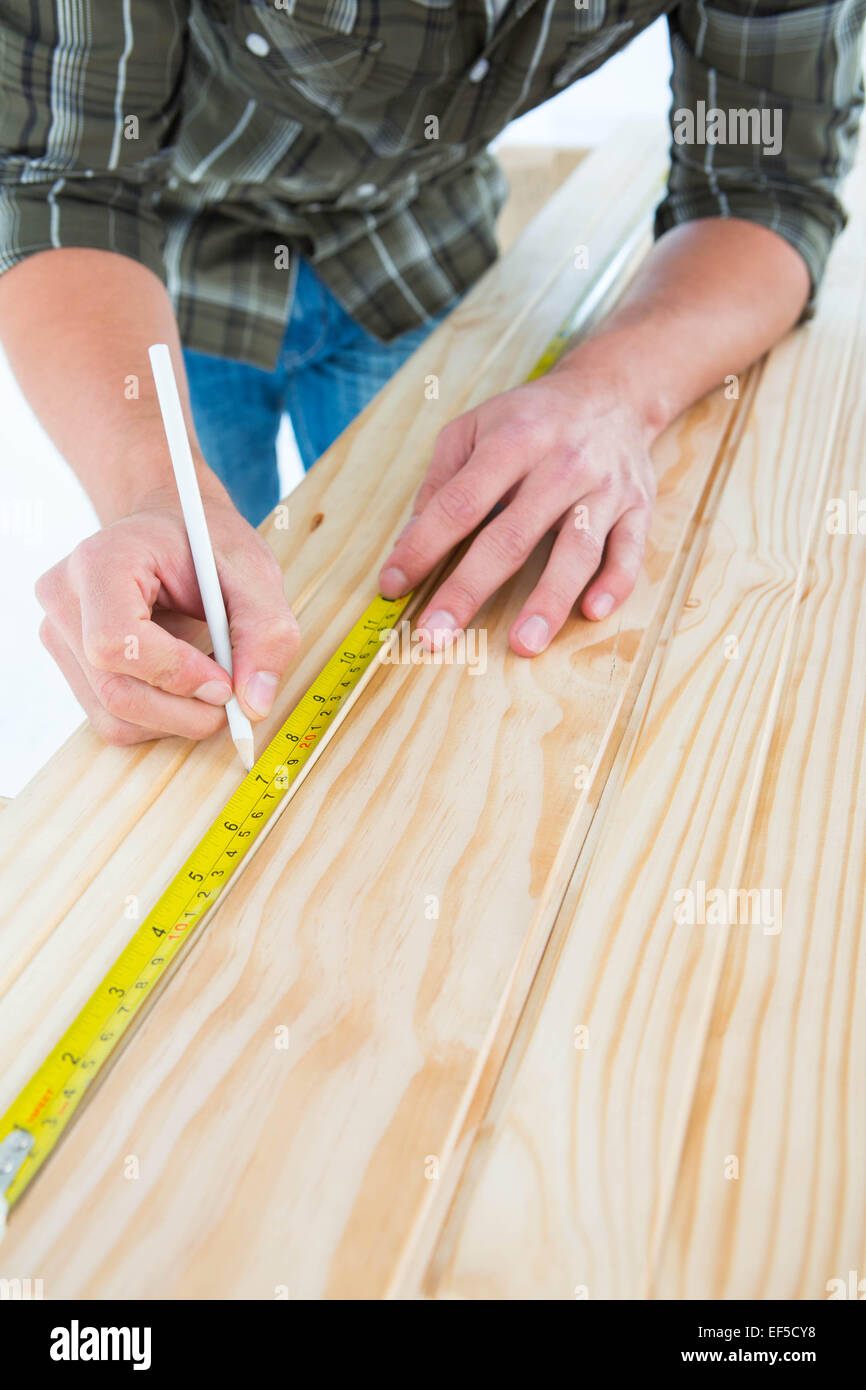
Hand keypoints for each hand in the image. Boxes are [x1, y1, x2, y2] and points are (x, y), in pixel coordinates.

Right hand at [36, 485, 299, 745]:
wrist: (168, 529)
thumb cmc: (204, 542)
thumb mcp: (251, 570)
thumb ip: (266, 632)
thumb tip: (255, 703)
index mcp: (100, 561)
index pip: (116, 641)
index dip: (175, 674)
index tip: (225, 683)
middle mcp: (65, 599)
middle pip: (116, 691)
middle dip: (185, 711)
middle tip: (231, 698)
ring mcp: (60, 636)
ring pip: (114, 718)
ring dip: (176, 719)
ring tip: (209, 682)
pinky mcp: (72, 666)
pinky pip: (114, 720)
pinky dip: (160, 719)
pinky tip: (184, 685)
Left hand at [379, 361, 657, 654]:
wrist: (612, 392)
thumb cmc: (531, 419)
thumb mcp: (475, 428)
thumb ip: (442, 482)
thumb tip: (411, 543)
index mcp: (513, 441)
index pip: (460, 503)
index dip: (424, 546)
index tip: (393, 585)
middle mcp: (561, 465)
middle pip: (511, 537)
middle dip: (470, 590)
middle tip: (438, 636)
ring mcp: (604, 489)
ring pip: (577, 551)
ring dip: (549, 600)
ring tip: (523, 644)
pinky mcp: (638, 507)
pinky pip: (630, 551)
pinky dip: (614, 583)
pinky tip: (592, 612)